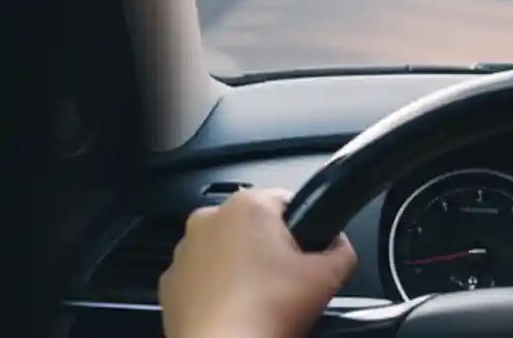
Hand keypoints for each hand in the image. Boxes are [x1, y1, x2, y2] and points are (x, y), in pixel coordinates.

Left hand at [159, 188, 356, 337]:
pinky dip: (217, 289)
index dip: (304, 229)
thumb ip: (342, 249)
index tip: (306, 258)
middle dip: (270, 249)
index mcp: (248, 205)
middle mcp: (210, 218)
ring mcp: (185, 251)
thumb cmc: (268, 311)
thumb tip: (338, 244)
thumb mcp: (327, 277)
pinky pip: (202, 277)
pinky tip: (235, 310)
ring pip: (226, 250)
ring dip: (242, 267)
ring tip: (259, 300)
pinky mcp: (170, 282)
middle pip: (255, 226)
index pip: (288, 201)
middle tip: (286, 283)